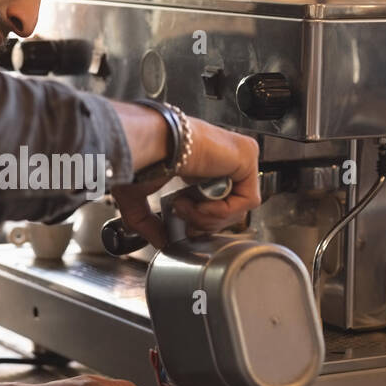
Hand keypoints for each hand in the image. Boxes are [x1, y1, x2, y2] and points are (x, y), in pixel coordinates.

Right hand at [111, 118, 260, 247]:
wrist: (149, 144)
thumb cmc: (140, 157)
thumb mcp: (138, 198)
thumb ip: (150, 223)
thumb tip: (158, 240)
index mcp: (201, 159)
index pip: (217, 199)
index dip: (203, 220)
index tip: (186, 228)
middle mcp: (221, 155)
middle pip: (231, 207)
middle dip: (206, 222)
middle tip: (184, 217)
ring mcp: (237, 154)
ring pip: (239, 206)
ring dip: (209, 216)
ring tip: (185, 205)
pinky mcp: (247, 155)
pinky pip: (247, 199)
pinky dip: (223, 210)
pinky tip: (200, 202)